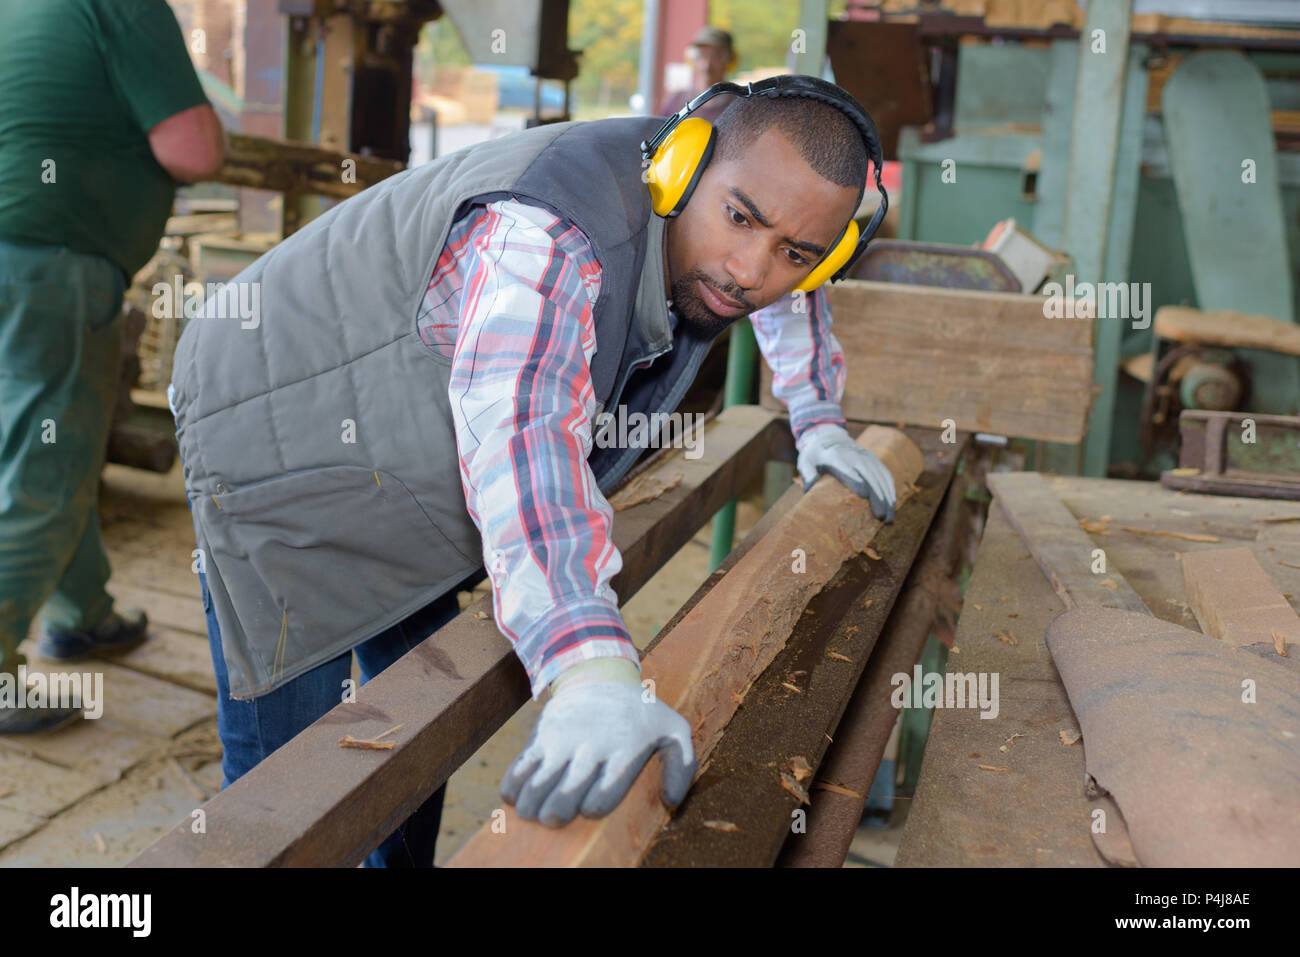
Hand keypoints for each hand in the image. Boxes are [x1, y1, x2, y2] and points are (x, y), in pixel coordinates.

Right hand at [500, 659, 696, 826]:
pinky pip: (520, 767)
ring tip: (534, 812)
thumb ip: (682, 767)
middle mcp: (591, 748)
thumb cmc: (641, 713)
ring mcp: (562, 741)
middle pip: (566, 794)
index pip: (603, 793)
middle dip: (556, 813)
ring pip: (538, 784)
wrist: (600, 674)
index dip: (592, 807)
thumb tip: (670, 802)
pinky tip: (515, 797)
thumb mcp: (674, 729)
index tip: (590, 808)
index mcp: (624, 751)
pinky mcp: (541, 736)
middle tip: (555, 816)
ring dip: (531, 805)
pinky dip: (513, 787)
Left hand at [796, 424, 895, 521]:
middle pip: (868, 474)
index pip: (846, 466)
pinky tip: (892, 505)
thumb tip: (810, 486)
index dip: (855, 479)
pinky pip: (885, 474)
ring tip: (889, 517)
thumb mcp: (805, 462)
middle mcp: (853, 454)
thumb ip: (807, 474)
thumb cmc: (815, 456)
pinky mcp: (874, 459)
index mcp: (834, 455)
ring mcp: (866, 456)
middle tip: (880, 516)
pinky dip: (890, 489)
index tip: (864, 494)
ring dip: (886, 496)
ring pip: (880, 476)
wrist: (829, 436)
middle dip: (876, 495)